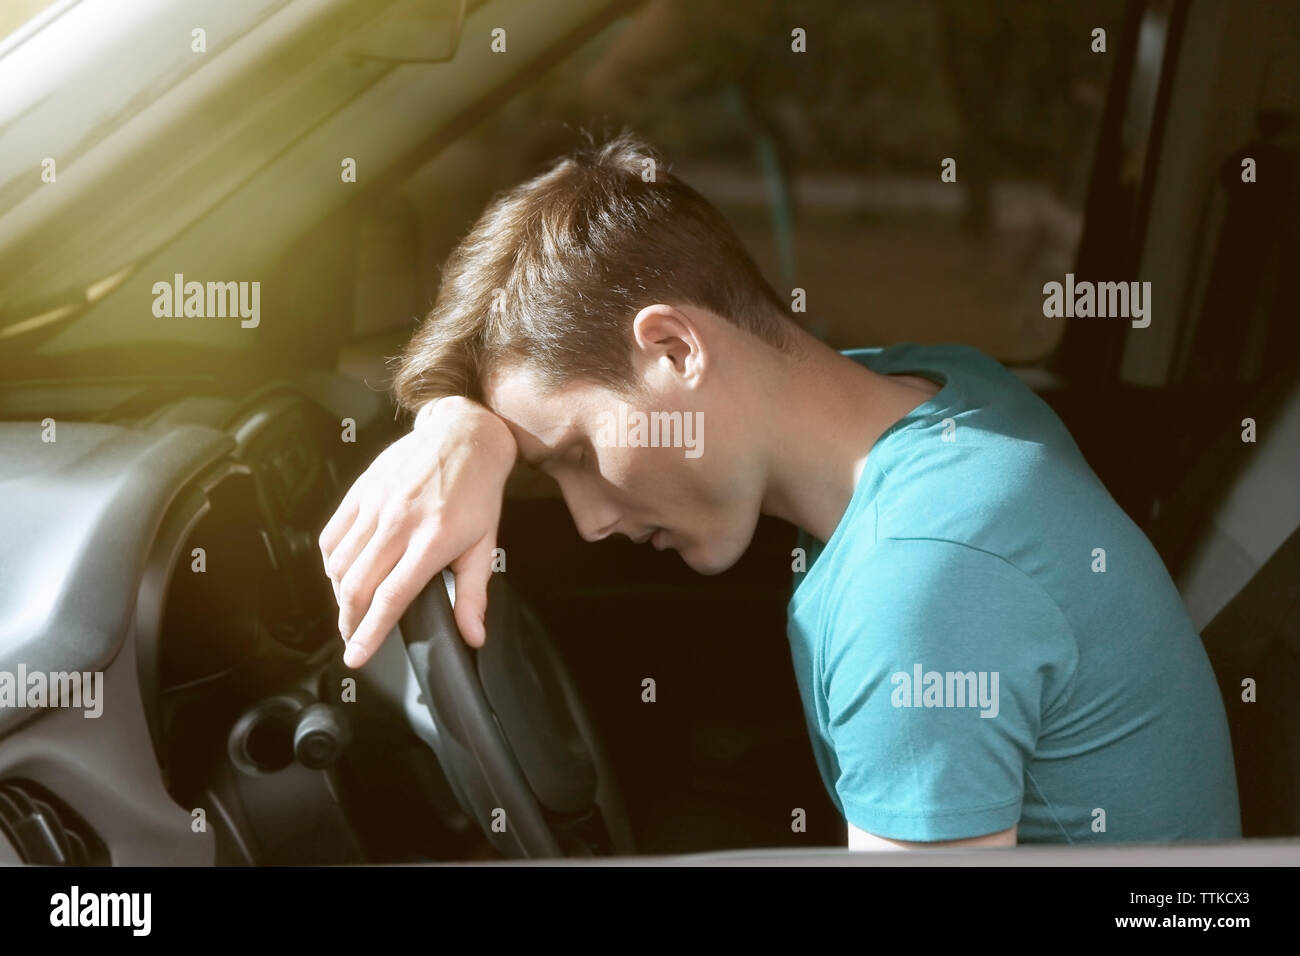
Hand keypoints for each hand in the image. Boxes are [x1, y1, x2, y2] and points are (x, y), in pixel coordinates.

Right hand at [318, 396, 516, 667]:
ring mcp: (375, 504)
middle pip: (357, 586)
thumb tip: (473, 636)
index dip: (370, 632)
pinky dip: (332, 562)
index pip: (391, 597)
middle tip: (352, 638)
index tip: (357, 656)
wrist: (464, 436)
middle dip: (349, 621)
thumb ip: (474, 595)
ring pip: (339, 564)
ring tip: (351, 609)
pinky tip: (343, 573)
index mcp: (432, 540)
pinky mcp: (360, 491)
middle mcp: (399, 522)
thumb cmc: (477, 492)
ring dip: (340, 595)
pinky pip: (332, 536)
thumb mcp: (485, 545)